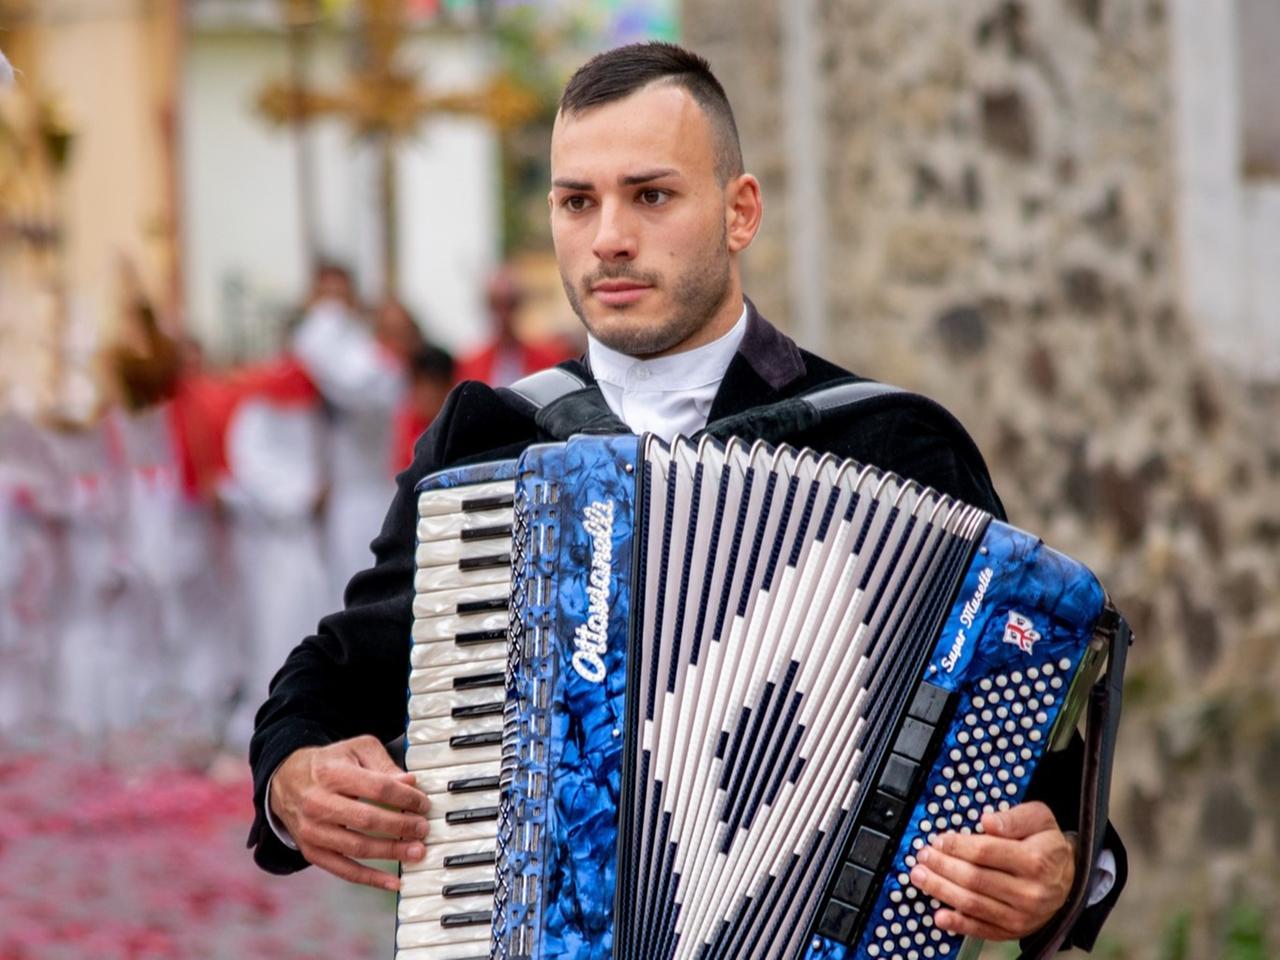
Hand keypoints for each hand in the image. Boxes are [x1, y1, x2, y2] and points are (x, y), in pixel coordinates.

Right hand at [269, 735, 429, 891]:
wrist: (286, 782)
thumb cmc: (329, 764)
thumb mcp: (356, 750)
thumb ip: (383, 764)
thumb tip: (409, 782)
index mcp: (332, 773)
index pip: (377, 788)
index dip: (406, 798)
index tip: (423, 803)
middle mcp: (318, 803)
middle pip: (367, 819)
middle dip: (401, 826)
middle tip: (423, 828)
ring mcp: (312, 831)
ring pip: (357, 847)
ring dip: (391, 852)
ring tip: (416, 852)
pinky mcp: (311, 852)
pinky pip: (343, 870)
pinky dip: (370, 879)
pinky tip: (394, 882)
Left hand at [909, 801, 1074, 941]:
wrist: (1070, 878)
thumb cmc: (1048, 845)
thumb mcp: (1039, 818)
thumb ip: (1013, 818)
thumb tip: (987, 821)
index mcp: (1035, 861)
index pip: (985, 852)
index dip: (957, 846)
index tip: (939, 840)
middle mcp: (1029, 892)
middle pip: (974, 879)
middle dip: (942, 867)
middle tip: (922, 857)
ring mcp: (1022, 915)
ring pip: (973, 903)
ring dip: (941, 891)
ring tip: (920, 877)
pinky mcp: (1015, 931)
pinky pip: (982, 930)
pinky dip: (958, 924)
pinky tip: (939, 916)